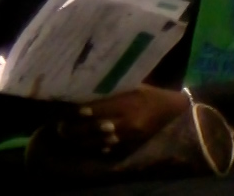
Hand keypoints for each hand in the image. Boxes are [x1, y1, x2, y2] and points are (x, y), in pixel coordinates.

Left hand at [55, 85, 191, 158]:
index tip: (65, 110)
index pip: (97, 108)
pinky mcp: (131, 145)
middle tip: (58, 126)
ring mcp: (129, 136)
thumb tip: (89, 85)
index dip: (79, 111)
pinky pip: (108, 149)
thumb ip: (115, 87)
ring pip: (98, 141)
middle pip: (93, 128)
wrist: (175, 111)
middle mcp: (127, 121)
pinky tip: (85, 144)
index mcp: (128, 103)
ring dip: (80, 140)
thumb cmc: (153, 93)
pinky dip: (95, 147)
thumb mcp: (136, 85)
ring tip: (67, 135)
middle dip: (74, 128)